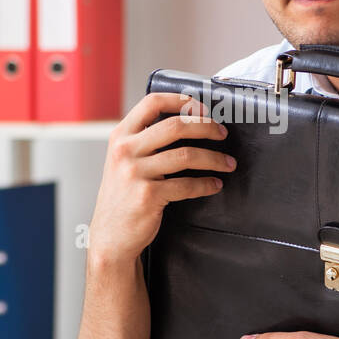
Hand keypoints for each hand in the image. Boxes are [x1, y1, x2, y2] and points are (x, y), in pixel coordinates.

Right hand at [87, 92, 235, 265]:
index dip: (181, 100)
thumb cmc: (123, 198)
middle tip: (222, 134)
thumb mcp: (122, 161)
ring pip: (186, 155)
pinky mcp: (148, 195)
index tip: (202, 107)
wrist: (111, 237)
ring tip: (228, 163)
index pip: (152, 102)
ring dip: (214, 159)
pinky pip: (186, 185)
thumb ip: (143, 141)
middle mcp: (125, 150)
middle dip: (206, 127)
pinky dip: (206, 185)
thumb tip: (185, 123)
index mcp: (120, 136)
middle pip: (175, 125)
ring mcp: (135, 173)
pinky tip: (214, 185)